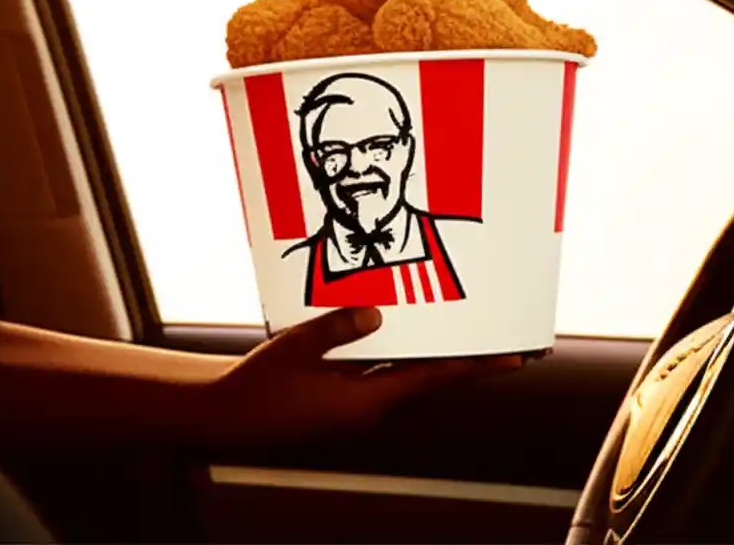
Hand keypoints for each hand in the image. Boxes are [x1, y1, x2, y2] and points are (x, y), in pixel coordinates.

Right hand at [198, 308, 521, 447]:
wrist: (220, 418)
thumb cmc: (255, 387)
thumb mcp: (296, 348)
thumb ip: (338, 328)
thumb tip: (377, 314)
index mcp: (365, 401)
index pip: (434, 379)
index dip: (476, 367)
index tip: (513, 360)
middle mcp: (368, 410)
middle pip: (428, 381)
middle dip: (462, 363)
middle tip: (499, 345)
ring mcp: (355, 411)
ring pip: (405, 380)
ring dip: (430, 361)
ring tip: (457, 337)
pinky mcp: (341, 407)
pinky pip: (381, 380)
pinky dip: (398, 362)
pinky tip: (396, 339)